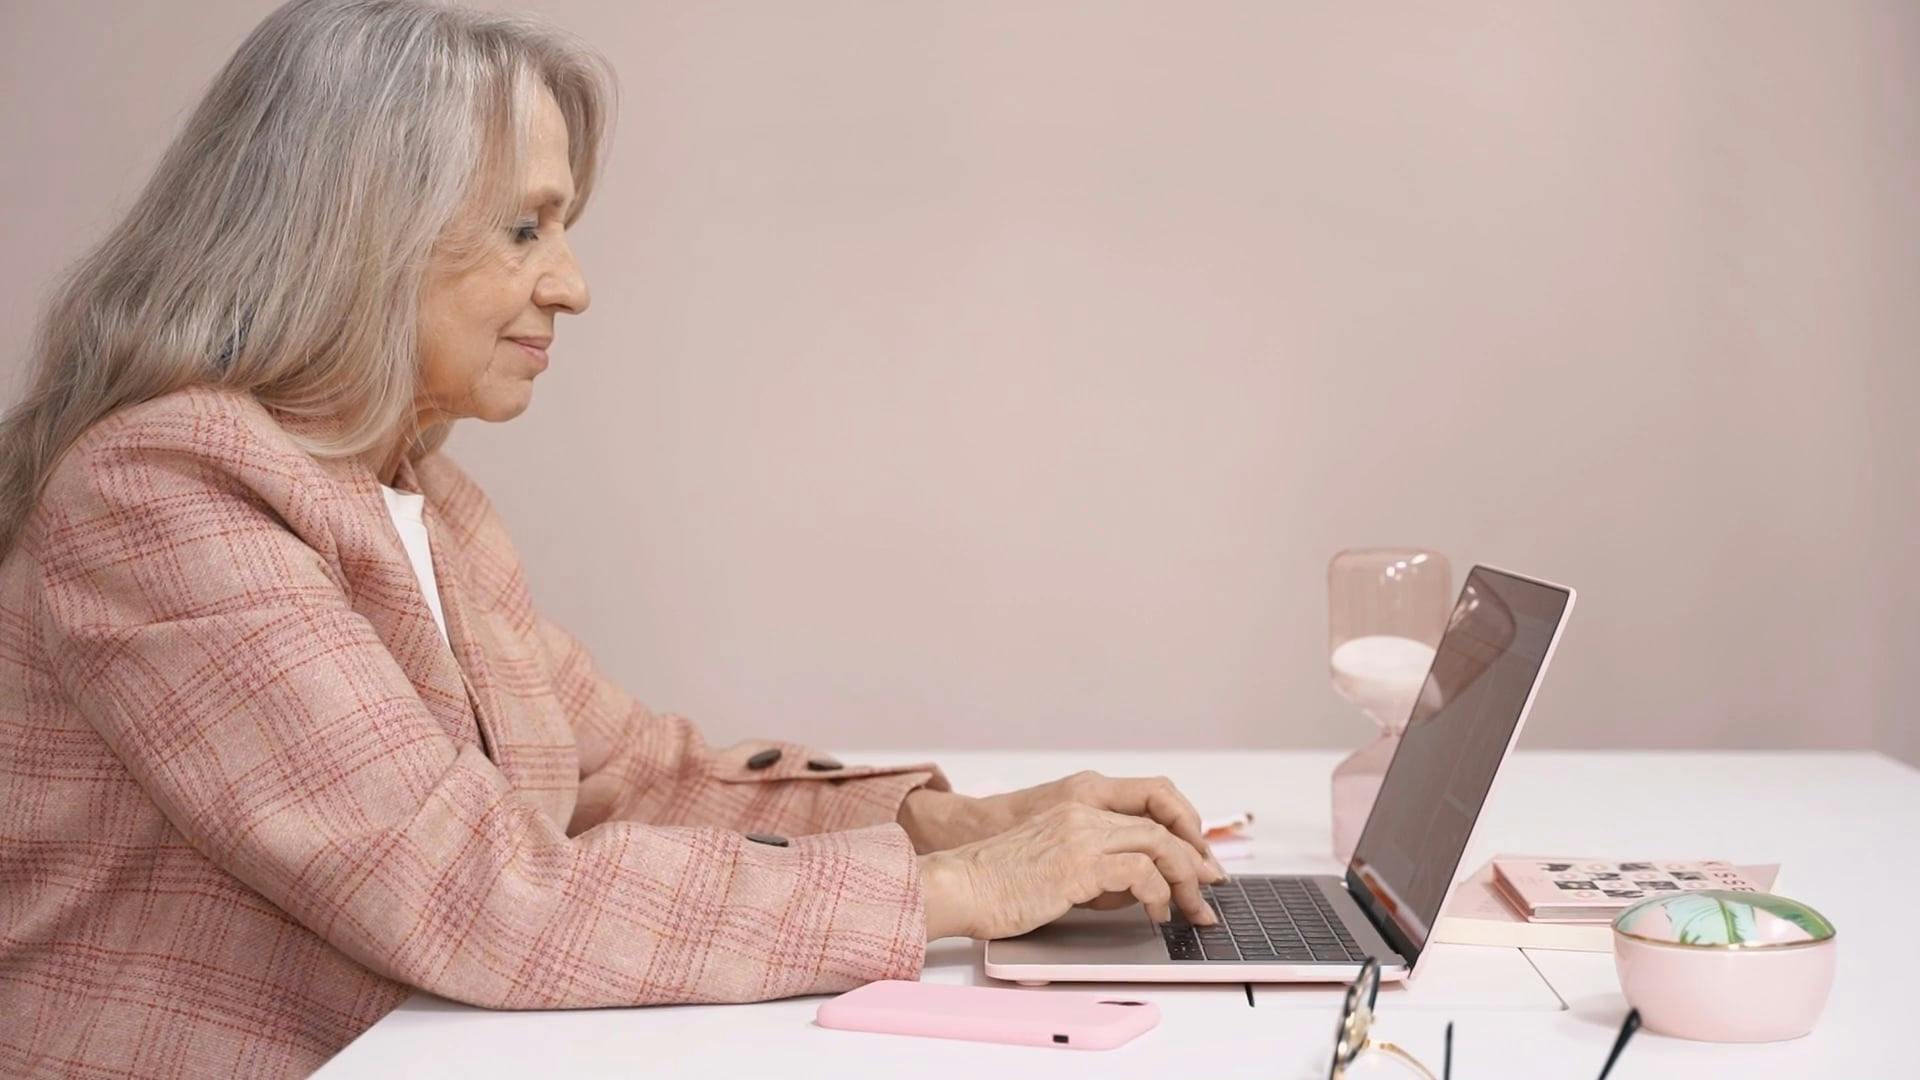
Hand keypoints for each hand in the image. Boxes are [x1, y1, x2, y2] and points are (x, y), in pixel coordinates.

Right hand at [918, 803, 1222, 939]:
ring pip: (1159, 845)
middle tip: (1210, 892)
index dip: (1179, 840)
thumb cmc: (995, 886)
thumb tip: (1138, 892)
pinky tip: (1159, 913)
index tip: (1198, 869)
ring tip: (1195, 910)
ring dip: (1185, 881)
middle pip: (1160, 828)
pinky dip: (1159, 893)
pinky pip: (1141, 873)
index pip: (1145, 815)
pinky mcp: (1078, 863)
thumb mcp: (1053, 868)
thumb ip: (1093, 869)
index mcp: (1076, 811)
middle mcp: (1082, 815)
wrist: (958, 886)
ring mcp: (1081, 836)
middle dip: (1194, 862)